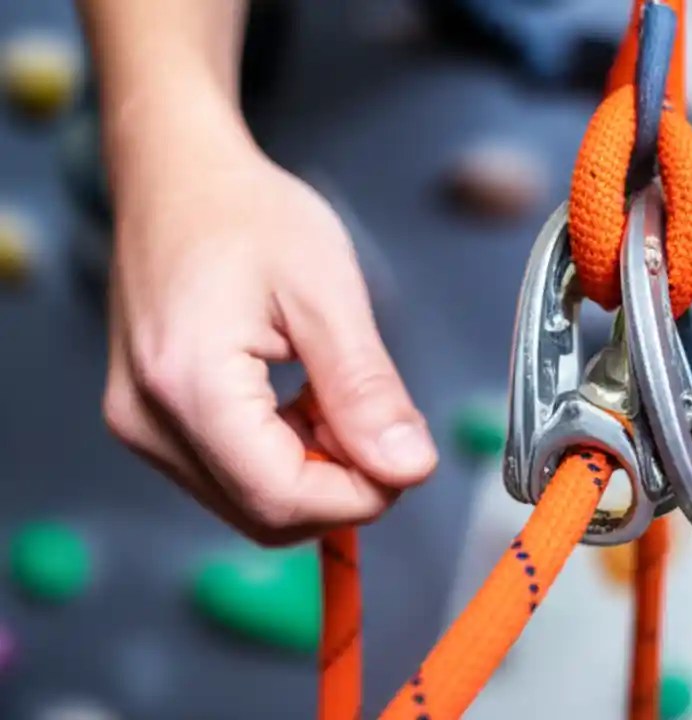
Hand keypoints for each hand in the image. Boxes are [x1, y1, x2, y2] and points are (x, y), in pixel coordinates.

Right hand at [102, 116, 436, 545]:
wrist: (177, 176)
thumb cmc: (246, 215)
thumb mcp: (327, 295)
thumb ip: (367, 390)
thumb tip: (409, 468)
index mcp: (190, 386)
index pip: (283, 499)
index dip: (359, 496)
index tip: (406, 456)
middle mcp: (148, 420)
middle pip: (264, 514)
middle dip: (340, 486)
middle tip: (379, 422)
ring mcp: (140, 424)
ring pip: (249, 501)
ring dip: (314, 470)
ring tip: (336, 395)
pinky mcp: (150, 420)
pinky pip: (229, 474)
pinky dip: (283, 455)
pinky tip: (304, 401)